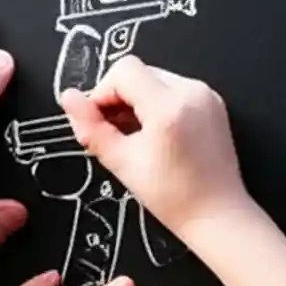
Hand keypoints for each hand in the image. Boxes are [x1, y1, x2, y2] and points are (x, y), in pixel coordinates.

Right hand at [59, 56, 250, 237]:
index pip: (124, 71)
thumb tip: (69, 99)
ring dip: (138, 100)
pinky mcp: (213, 102)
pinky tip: (156, 133)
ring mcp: (206, 95)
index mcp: (169, 107)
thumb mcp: (123, 163)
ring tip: (136, 135)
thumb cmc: (173, 197)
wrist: (217, 214)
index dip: (102, 92)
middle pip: (139, 72)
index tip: (98, 120)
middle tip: (114, 131)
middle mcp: (191, 92)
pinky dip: (158, 103)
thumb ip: (91, 128)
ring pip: (155, 78)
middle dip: (119, 97)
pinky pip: (175, 88)